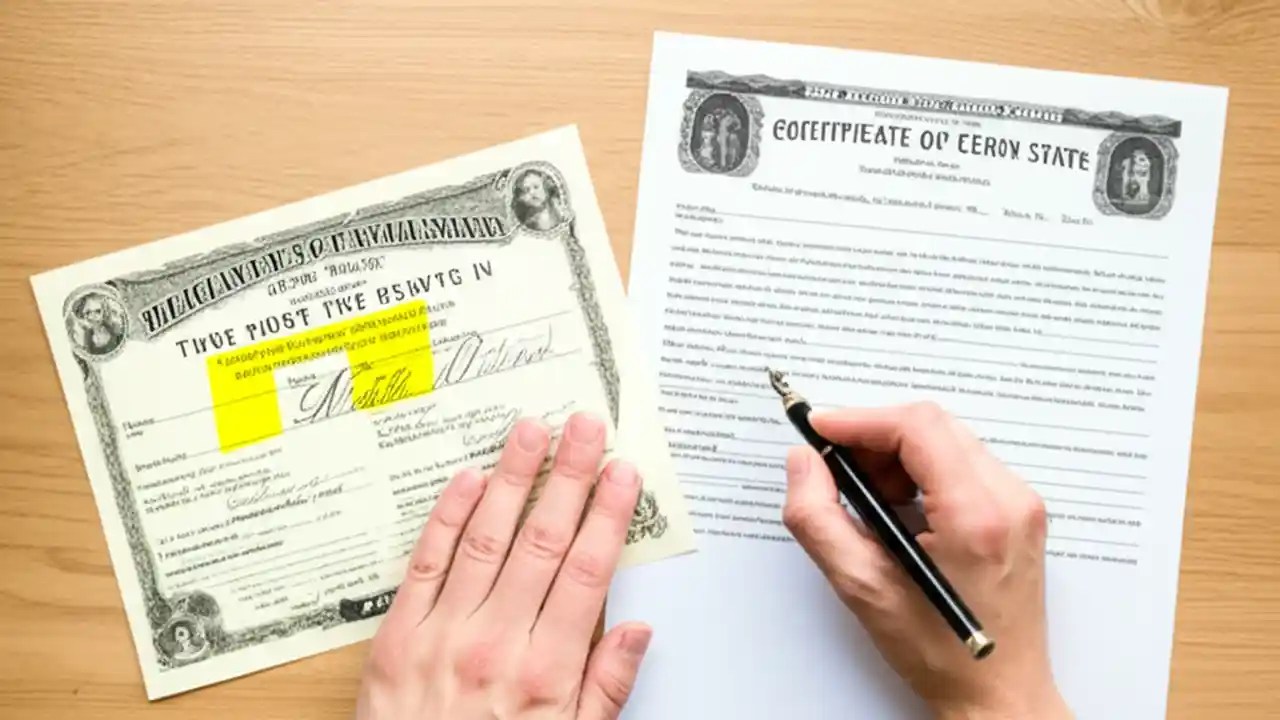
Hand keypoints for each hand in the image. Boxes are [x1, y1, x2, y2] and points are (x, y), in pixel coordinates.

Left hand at [355, 412, 651, 719]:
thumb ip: (606, 687)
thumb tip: (639, 629)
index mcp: (547, 672)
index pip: (587, 571)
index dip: (607, 514)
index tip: (622, 472)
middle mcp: (496, 644)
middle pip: (541, 541)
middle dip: (568, 476)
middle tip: (584, 426)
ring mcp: (442, 634)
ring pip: (486, 538)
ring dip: (511, 478)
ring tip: (531, 431)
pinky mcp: (397, 635)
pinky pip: (425, 563)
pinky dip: (447, 517)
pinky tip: (469, 479)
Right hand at [782, 402, 1072, 719]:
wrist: (998, 694)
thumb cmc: (941, 654)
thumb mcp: (862, 589)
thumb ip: (819, 519)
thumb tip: (804, 465)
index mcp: (977, 517)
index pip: (917, 428)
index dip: (860, 420)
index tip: (820, 430)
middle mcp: (1009, 501)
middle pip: (933, 426)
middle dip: (876, 437)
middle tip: (838, 468)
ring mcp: (1020, 504)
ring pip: (948, 440)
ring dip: (898, 456)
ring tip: (871, 501)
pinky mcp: (1018, 512)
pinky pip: (963, 463)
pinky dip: (922, 472)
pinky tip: (901, 510)